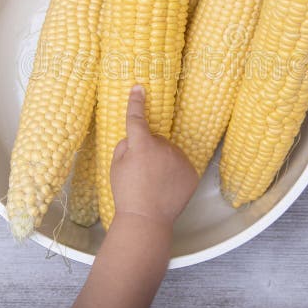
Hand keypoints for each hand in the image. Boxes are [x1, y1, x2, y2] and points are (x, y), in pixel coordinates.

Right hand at [110, 85, 198, 226]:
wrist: (147, 219)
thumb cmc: (127, 193)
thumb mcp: (116, 167)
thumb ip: (125, 147)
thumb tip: (134, 139)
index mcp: (142, 144)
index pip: (137, 118)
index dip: (136, 101)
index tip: (139, 87)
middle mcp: (164, 147)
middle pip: (155, 140)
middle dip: (148, 150)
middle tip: (141, 173)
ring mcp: (180, 159)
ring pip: (169, 152)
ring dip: (163, 161)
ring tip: (154, 183)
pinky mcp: (192, 172)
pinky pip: (181, 165)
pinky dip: (175, 173)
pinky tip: (166, 188)